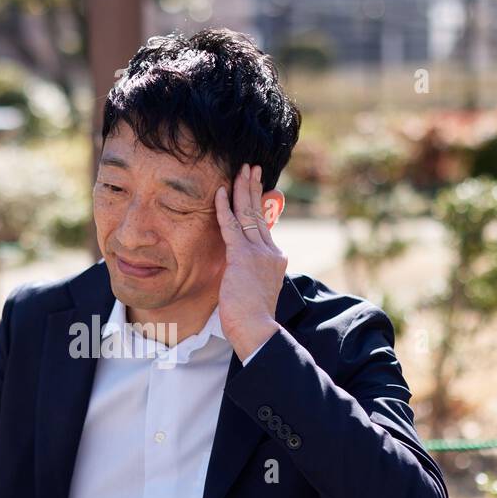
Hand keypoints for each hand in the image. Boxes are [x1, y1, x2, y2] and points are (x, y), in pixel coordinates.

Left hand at [215, 163, 285, 359]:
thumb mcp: (254, 289)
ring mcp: (258, 253)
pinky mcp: (243, 257)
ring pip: (249, 214)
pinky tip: (221, 192)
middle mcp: (270, 251)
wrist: (257, 329)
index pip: (264, 225)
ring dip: (243, 189)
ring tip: (241, 170)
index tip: (254, 188)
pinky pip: (232, 226)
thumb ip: (248, 272)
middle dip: (254, 188)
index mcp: (275, 258)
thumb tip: (237, 268)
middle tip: (250, 168)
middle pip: (260, 213)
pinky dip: (225, 208)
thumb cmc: (253, 317)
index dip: (258, 205)